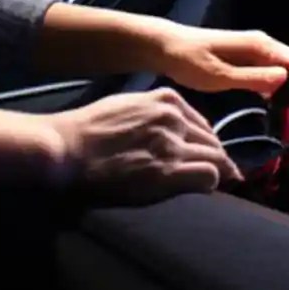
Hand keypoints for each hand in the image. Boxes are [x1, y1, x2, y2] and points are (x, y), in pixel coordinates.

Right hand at [44, 88, 241, 204]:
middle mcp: (174, 118)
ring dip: (217, 172)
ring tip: (219, 185)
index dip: (206, 143)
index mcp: (165, 100)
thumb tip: (174, 132)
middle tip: (223, 175)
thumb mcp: (127, 107)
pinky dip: (210, 183)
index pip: (202, 124)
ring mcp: (172, 144)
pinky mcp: (168, 171)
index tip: (207, 156)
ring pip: (216, 158)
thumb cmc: (87, 133)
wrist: (65, 150)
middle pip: (212, 142)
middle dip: (217, 159)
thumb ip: (155, 115)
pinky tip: (203, 189)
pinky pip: (209, 175)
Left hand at [158, 27, 288, 97]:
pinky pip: (270, 69)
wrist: (166, 47)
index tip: (282, 106)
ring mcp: (255, 48)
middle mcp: (262, 43)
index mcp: (259, 45)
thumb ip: (253, 77)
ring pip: (282, 68)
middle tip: (277, 110)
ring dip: (282, 87)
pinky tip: (260, 98)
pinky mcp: (247, 55)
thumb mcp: (220, 76)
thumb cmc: (190, 61)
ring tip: (271, 107)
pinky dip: (271, 84)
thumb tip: (284, 78)